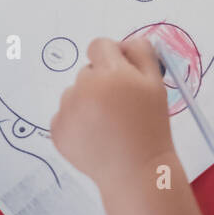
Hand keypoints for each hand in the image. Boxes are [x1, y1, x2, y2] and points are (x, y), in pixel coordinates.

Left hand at [50, 36, 173, 192]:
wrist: (135, 172)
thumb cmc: (150, 128)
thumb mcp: (156, 84)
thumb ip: (142, 53)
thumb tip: (125, 43)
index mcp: (110, 73)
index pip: (99, 46)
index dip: (112, 57)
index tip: (121, 73)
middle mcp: (84, 87)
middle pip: (88, 71)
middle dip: (102, 82)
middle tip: (120, 107)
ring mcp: (67, 109)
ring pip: (75, 93)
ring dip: (88, 103)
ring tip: (108, 125)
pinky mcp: (57, 129)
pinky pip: (64, 114)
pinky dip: (76, 122)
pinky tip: (96, 136)